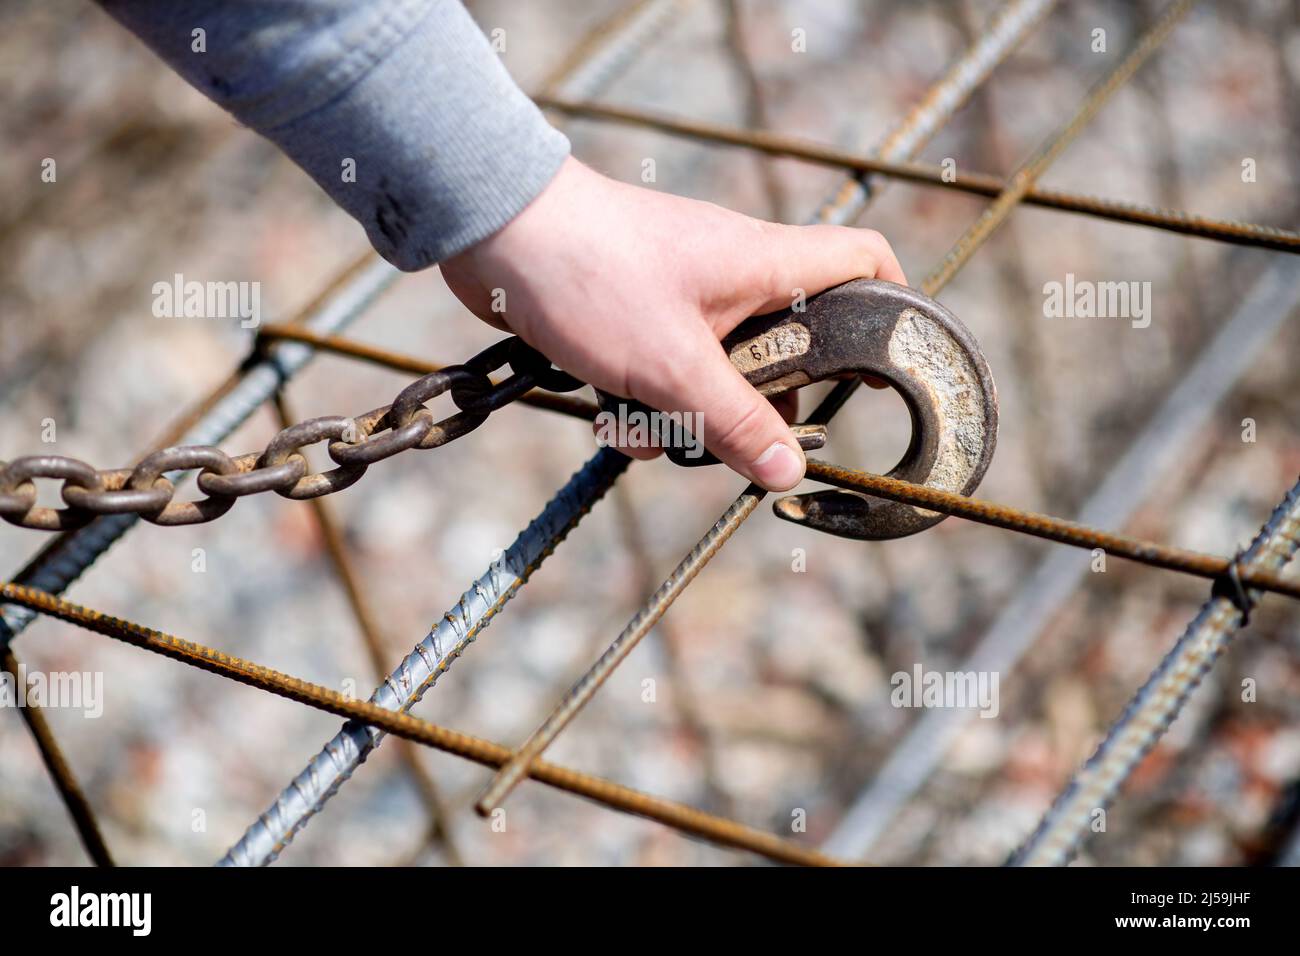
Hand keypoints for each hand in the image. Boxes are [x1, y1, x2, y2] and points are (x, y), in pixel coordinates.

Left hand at [440, 157, 905, 491]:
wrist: (493, 230)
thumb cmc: (590, 276)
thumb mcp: (672, 368)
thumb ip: (735, 424)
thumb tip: (788, 471)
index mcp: (765, 265)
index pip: (862, 261)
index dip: (890, 307)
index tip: (884, 368)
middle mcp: (733, 273)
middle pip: (785, 348)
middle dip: (755, 405)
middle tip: (731, 436)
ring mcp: (684, 290)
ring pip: (715, 369)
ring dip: (682, 413)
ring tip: (640, 427)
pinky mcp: (637, 307)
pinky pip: (663, 367)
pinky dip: (642, 398)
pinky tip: (608, 415)